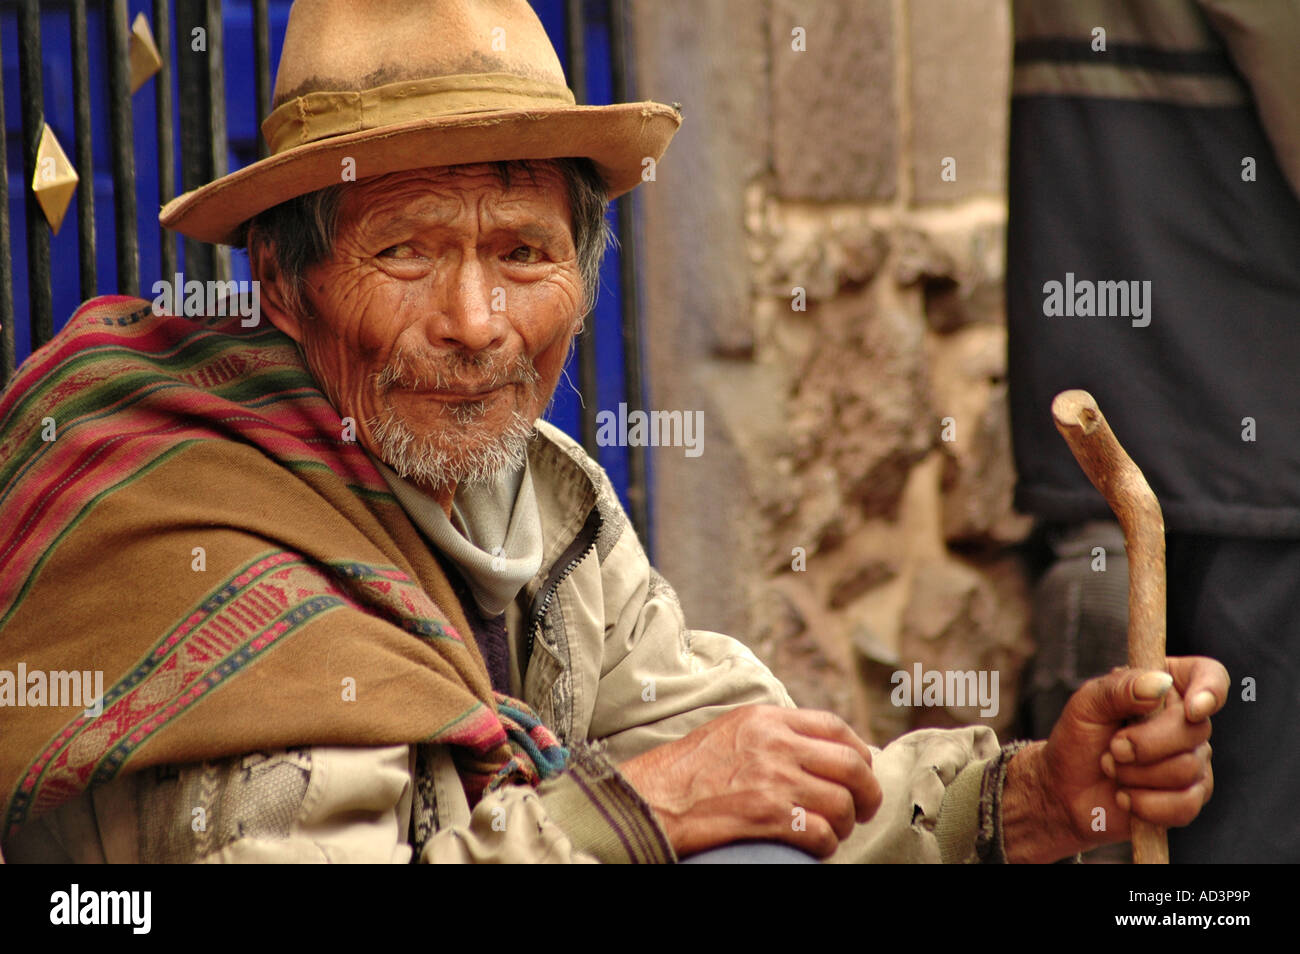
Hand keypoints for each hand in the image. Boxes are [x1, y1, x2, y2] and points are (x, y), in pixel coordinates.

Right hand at [619, 705, 882, 858]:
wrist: (648, 800)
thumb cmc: (685, 772)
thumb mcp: (731, 731)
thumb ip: (773, 733)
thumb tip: (819, 750)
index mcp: (767, 718)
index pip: (836, 727)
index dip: (860, 753)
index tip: (862, 772)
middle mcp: (775, 743)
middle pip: (851, 764)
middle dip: (867, 792)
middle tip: (863, 810)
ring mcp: (773, 779)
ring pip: (842, 803)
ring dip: (844, 825)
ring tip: (830, 831)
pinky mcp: (767, 816)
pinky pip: (821, 833)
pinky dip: (825, 846)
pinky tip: (813, 847)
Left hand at [1003, 656, 1227, 862]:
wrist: (1066, 790)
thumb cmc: (1078, 738)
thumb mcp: (1086, 704)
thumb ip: (1119, 688)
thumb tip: (1160, 684)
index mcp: (1167, 687)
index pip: (1210, 676)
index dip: (1211, 690)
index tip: (1190, 710)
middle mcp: (1187, 723)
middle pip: (1197, 730)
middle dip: (1146, 744)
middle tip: (1113, 747)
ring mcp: (1192, 761)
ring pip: (1187, 769)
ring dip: (1136, 774)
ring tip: (1112, 769)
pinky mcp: (1188, 799)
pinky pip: (1186, 804)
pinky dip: (1146, 804)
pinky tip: (1125, 797)